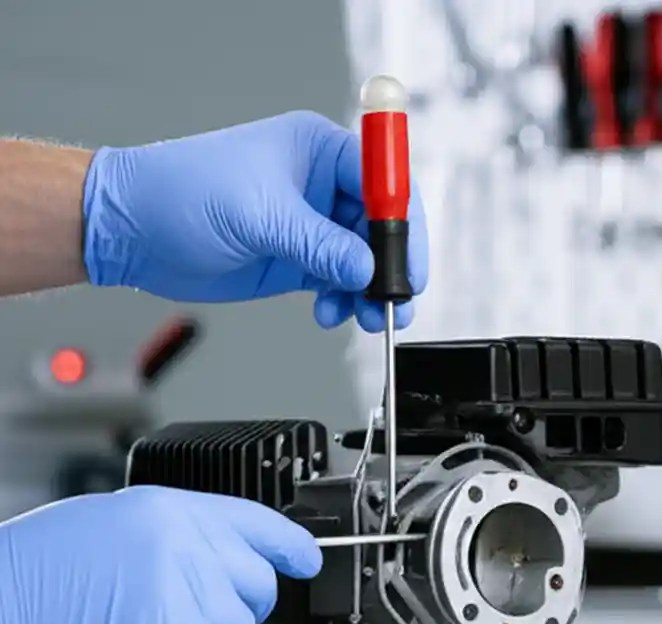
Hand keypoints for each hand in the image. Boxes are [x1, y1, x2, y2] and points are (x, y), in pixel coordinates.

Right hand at [0, 486, 321, 623]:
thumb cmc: (37, 570)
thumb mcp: (112, 523)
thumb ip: (174, 534)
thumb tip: (218, 555)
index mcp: (170, 510)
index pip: (256, 523)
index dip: (290, 544)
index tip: (308, 559)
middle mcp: (185, 548)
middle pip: (257, 584)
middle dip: (239, 604)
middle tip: (196, 611)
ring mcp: (181, 598)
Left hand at [81, 111, 427, 331]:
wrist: (131, 229)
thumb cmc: (180, 193)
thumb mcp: (259, 215)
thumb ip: (320, 244)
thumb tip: (366, 269)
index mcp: (318, 150)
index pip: (385, 181)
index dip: (404, 222)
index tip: (409, 261)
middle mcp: (320, 184)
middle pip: (381, 224)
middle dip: (391, 264)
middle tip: (394, 299)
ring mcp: (310, 223)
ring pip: (363, 258)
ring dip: (369, 290)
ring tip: (366, 316)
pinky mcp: (296, 256)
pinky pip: (338, 280)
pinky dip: (343, 300)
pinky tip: (330, 312)